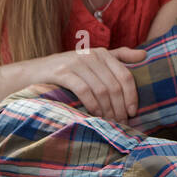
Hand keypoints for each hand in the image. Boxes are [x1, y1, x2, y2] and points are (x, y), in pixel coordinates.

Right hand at [30, 46, 145, 122]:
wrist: (32, 73)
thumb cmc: (67, 71)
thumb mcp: (93, 60)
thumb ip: (118, 56)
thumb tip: (145, 54)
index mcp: (102, 53)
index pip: (125, 76)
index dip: (132, 96)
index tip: (133, 113)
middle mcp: (91, 55)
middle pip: (115, 86)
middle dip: (120, 108)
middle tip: (120, 123)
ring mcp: (76, 62)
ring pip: (102, 90)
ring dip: (107, 110)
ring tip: (109, 123)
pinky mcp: (62, 72)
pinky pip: (85, 91)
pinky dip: (92, 106)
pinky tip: (94, 116)